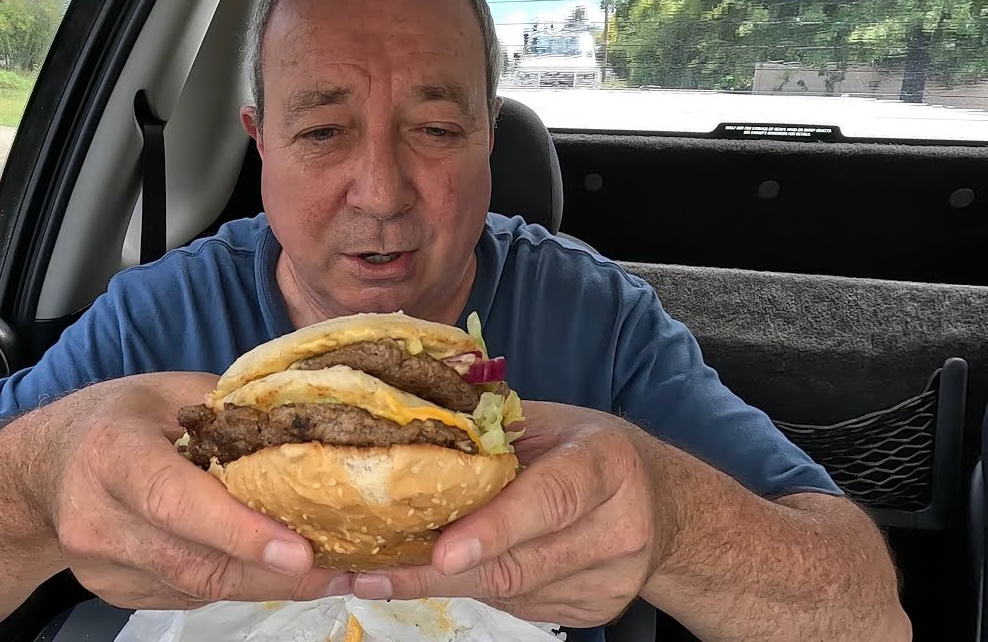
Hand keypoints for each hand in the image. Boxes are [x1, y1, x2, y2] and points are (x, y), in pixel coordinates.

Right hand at [42, 372, 352, 609]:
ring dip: (270, 581)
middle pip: (196, 562)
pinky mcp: (120, 594)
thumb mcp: (166, 392)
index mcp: (112, 454)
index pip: (176, 501)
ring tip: (333, 569)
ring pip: (202, 587)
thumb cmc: (113, 420)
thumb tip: (303, 426)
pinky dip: (240, 580)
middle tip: (347, 568)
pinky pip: (193, 594)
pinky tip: (278, 566)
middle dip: (277, 570)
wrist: (40, 472)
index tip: (300, 551)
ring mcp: (105, 567)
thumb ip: (229, 410)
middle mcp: (99, 519)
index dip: (239, 530)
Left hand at [350, 401, 668, 627]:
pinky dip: (473, 588)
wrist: (664, 504)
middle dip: (438, 571)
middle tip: (370, 570)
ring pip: (511, 592)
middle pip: (520, 563)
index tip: (441, 551)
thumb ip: (493, 431)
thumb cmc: (589, 450)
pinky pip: (518, 606)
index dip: (494, 528)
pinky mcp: (595, 610)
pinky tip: (437, 573)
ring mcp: (610, 579)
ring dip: (443, 583)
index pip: (548, 500)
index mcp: (605, 463)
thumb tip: (411, 432)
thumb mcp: (551, 423)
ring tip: (378, 571)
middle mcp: (618, 527)